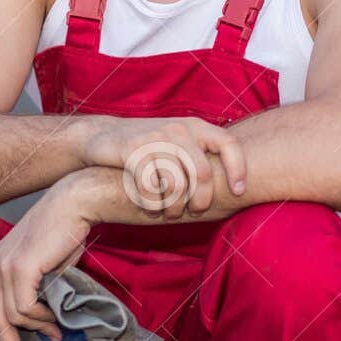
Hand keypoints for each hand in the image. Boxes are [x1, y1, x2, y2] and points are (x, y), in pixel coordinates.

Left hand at [0, 178, 96, 340]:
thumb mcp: (40, 269)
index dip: (0, 333)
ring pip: (11, 315)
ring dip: (36, 328)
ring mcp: (3, 265)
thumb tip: (39, 324)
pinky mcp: (19, 267)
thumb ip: (32, 291)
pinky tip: (54, 317)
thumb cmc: (62, 236)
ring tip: (54, 331)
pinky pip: (24, 307)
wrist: (72, 206)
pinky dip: (40, 318)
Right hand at [80, 116, 245, 218]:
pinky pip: (149, 187)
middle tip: (194, 212)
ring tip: (168, 213)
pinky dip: (151, 204)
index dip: (238, 169)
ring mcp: (153, 139)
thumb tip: (231, 184)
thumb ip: (200, 153)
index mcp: (194, 126)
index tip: (237, 191)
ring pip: (176, 184)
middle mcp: (177, 129)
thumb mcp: (176, 139)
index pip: (228, 143)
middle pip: (202, 173)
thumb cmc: (146, 145)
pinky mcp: (131, 151)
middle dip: (201, 201)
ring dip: (173, 207)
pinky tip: (149, 207)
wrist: (101, 134)